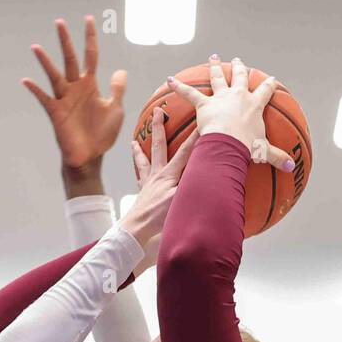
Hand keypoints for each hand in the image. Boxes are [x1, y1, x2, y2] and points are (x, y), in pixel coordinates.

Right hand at [22, 16, 126, 187]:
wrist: (90, 158)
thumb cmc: (101, 135)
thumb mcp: (115, 109)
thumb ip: (117, 89)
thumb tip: (120, 70)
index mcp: (90, 85)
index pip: (90, 56)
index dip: (90, 38)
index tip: (89, 20)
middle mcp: (75, 88)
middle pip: (69, 59)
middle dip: (65, 41)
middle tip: (59, 22)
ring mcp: (64, 100)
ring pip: (54, 75)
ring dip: (45, 62)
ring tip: (36, 47)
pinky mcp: (56, 114)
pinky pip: (44, 99)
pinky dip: (35, 90)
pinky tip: (26, 81)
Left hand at [118, 109, 198, 245]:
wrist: (136, 230)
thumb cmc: (158, 217)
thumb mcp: (181, 200)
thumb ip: (193, 185)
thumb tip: (208, 176)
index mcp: (168, 175)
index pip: (185, 151)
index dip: (196, 136)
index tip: (202, 121)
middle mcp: (156, 175)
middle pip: (158, 146)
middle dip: (159, 127)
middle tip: (158, 112)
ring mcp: (147, 183)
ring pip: (143, 161)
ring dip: (139, 150)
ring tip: (133, 141)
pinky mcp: (142, 194)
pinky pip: (140, 179)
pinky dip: (139, 173)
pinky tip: (139, 174)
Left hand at [167, 54, 293, 170]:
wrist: (229, 142)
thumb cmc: (247, 146)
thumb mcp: (264, 151)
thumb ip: (276, 157)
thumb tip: (291, 167)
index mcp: (254, 105)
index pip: (265, 91)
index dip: (269, 85)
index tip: (271, 79)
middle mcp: (238, 96)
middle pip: (240, 77)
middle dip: (240, 68)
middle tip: (239, 61)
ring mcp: (220, 98)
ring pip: (217, 78)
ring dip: (215, 67)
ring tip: (213, 57)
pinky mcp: (203, 105)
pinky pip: (189, 93)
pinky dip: (178, 87)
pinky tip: (169, 80)